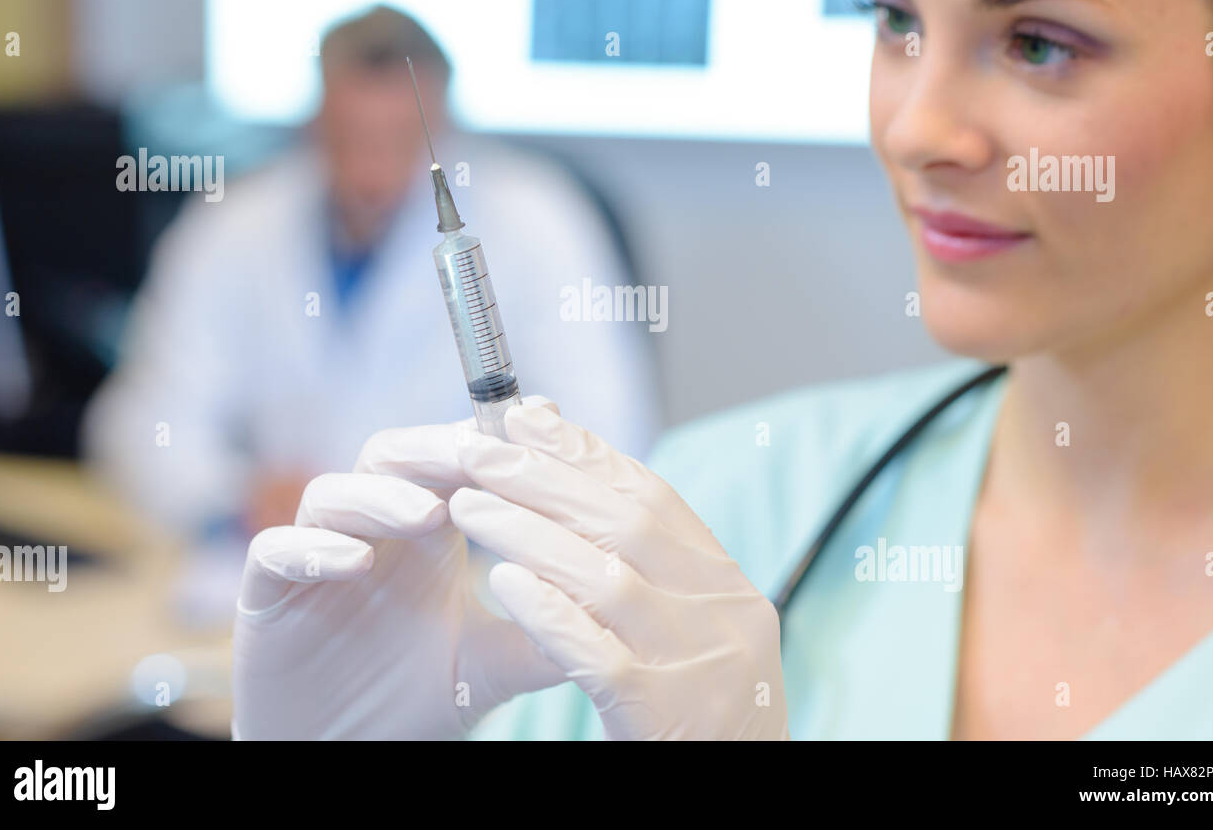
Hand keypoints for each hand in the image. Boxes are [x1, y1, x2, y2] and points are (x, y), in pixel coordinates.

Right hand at [231, 404, 565, 738]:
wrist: (346, 757)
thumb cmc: (415, 700)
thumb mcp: (490, 665)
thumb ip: (541, 629)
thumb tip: (615, 604)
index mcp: (426, 534)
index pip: (452, 463)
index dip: (488, 443)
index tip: (533, 427)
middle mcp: (370, 532)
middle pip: (393, 457)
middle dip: (435, 450)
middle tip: (476, 455)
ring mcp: (316, 556)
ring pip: (333, 493)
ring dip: (380, 497)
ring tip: (427, 514)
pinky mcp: (268, 593)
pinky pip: (277, 551)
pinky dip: (313, 548)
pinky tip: (354, 561)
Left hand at [450, 400, 789, 739]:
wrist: (744, 798)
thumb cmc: (698, 721)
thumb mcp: (694, 636)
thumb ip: (653, 572)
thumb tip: (581, 491)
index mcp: (729, 590)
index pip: (654, 498)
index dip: (585, 453)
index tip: (526, 419)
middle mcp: (724, 617)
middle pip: (627, 524)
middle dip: (543, 480)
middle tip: (478, 450)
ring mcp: (696, 666)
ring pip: (606, 579)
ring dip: (528, 534)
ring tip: (468, 506)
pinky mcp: (662, 716)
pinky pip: (597, 654)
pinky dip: (548, 613)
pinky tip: (503, 583)